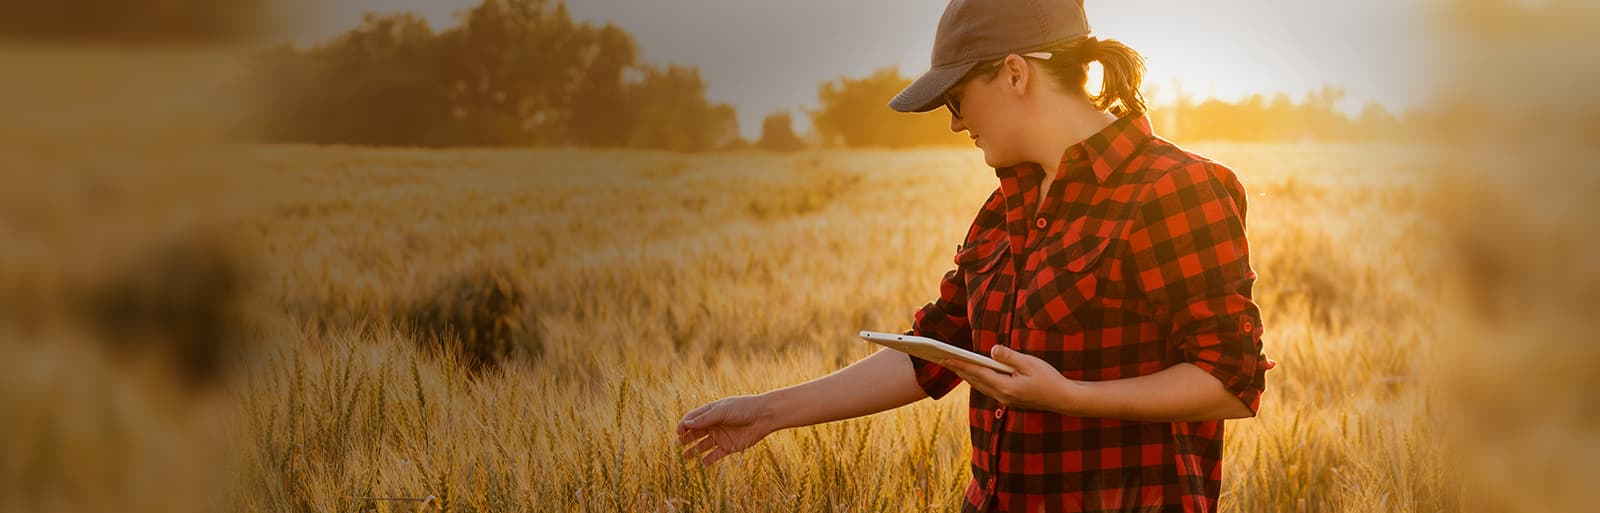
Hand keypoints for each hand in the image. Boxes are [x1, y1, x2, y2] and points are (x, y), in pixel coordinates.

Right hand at [675, 395, 775, 465]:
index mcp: (710, 412)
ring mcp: (721, 436)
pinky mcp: (729, 447)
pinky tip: (702, 463)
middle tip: (678, 446)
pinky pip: (715, 455)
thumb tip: (686, 424)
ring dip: (694, 451)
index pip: (692, 419)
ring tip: (686, 457)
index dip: (684, 425)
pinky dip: (708, 460)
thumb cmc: (742, 408)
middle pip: (695, 433)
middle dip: (686, 439)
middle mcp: (714, 425)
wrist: (763, 416)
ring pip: (703, 446)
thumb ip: (704, 419)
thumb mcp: (722, 411)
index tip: (678, 433)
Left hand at [940, 345, 1082, 411]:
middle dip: (958, 369)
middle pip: (974, 381)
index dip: (960, 364)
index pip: (977, 373)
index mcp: (1005, 387)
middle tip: (942, 359)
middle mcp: (1002, 396)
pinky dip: (978, 380)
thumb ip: (1009, 357)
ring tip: (954, 364)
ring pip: (980, 386)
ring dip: (966, 375)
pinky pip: (988, 389)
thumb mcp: (1030, 364)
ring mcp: (1005, 400)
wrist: (1064, 399)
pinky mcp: (1009, 400)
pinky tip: (974, 374)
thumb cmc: (1049, 379)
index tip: (945, 357)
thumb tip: (993, 349)